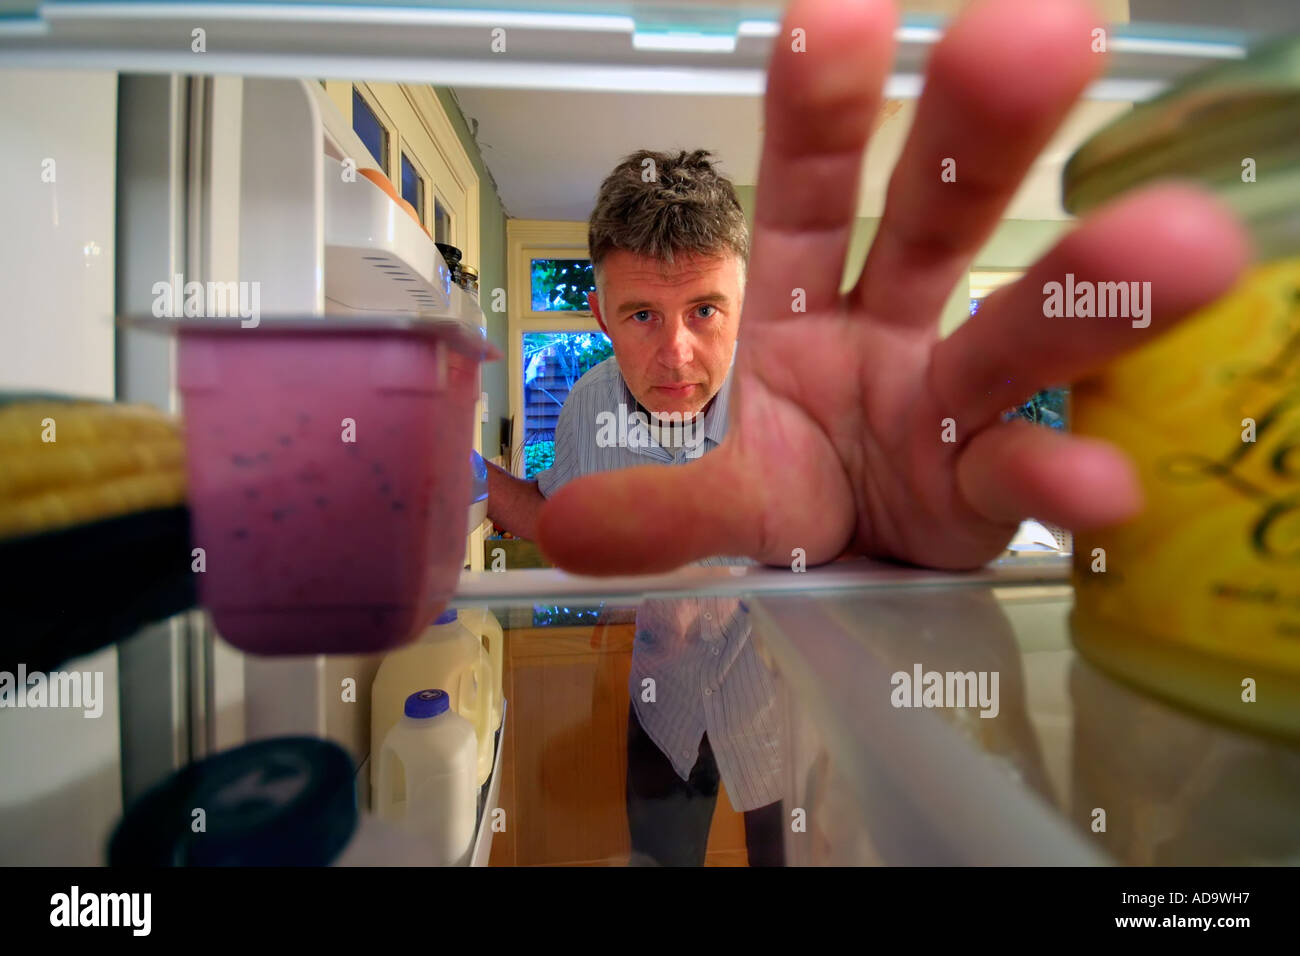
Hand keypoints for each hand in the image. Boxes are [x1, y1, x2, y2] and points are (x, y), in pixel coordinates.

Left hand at [537, 0, 1249, 573]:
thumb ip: (665, 498)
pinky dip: (1059, 474)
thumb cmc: (780, 490)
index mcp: (800, 301)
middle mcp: (889, 328)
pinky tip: (1093, 478)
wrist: (848, 569)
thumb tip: (565, 521)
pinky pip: (1025, 471)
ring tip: (1182, 245)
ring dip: (1089, 289)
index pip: (810, 189)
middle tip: (1040, 33)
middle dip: (978, 134)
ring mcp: (951, 401)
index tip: (842, 12)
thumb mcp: (717, 487)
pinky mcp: (991, 486)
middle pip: (936, 220)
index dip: (821, 107)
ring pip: (1018, 330)